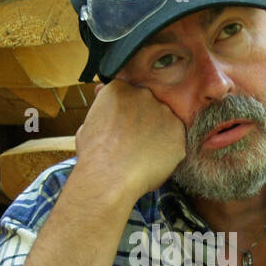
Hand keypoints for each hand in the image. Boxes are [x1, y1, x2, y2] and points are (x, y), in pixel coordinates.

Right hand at [74, 79, 185, 203]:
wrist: (109, 176)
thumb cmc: (94, 155)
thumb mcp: (87, 125)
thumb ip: (102, 110)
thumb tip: (103, 101)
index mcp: (119, 89)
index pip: (128, 94)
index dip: (126, 113)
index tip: (123, 126)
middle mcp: (143, 95)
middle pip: (148, 105)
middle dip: (143, 121)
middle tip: (133, 142)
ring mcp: (163, 112)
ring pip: (164, 122)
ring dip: (157, 135)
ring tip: (142, 154)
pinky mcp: (178, 132)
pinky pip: (175, 140)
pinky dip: (168, 151)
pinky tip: (152, 161)